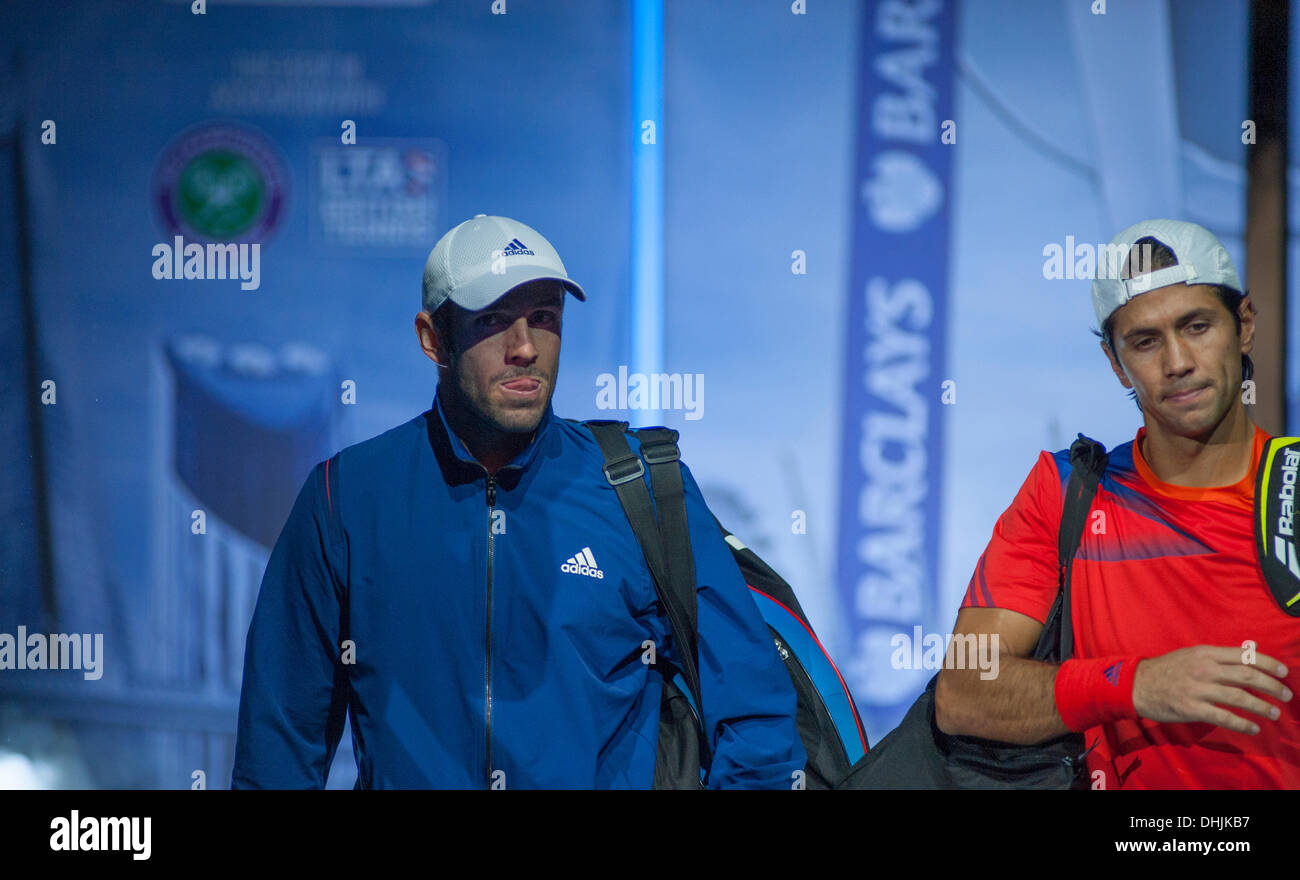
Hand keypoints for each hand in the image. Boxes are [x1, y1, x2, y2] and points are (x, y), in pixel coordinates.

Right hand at [1132, 646, 1291, 733]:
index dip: (1268, 663)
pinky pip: (1223, 717)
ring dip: (1261, 707)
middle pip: (1247, 676)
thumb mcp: (1191, 655)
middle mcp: (1204, 669)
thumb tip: (1249, 654)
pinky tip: (1253, 728)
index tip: (1284, 672)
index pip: (1244, 656)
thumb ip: (1219, 656)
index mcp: (1205, 653)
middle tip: (1286, 694)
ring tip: (1274, 714)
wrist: (1136, 684)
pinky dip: (1242, 724)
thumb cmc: (1166, 669)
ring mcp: (1197, 689)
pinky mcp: (1191, 708)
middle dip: (1271, 686)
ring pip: (1238, 697)